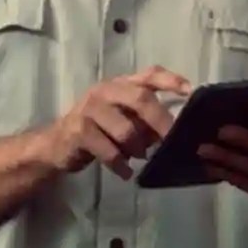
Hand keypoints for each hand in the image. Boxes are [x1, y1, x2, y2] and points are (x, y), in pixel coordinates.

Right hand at [35, 65, 191, 179]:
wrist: (57, 144)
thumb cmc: (98, 130)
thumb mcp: (124, 120)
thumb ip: (147, 120)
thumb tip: (177, 131)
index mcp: (120, 85)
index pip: (149, 74)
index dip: (170, 79)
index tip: (190, 90)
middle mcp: (106, 91)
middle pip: (141, 98)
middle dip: (161, 121)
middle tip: (172, 140)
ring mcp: (90, 109)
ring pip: (126, 130)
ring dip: (137, 148)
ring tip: (138, 157)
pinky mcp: (80, 131)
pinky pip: (109, 151)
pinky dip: (120, 165)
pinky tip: (124, 172)